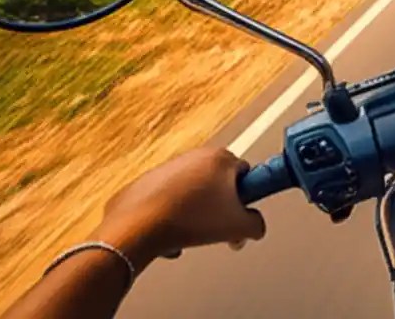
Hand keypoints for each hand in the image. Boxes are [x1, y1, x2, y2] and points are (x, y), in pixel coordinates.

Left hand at [92, 148, 266, 267]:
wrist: (138, 228)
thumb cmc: (188, 221)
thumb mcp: (239, 227)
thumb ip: (256, 225)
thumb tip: (255, 226)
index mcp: (219, 159)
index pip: (245, 174)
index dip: (246, 198)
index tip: (242, 215)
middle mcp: (193, 157)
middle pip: (216, 184)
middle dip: (219, 209)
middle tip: (219, 230)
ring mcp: (166, 168)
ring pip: (190, 196)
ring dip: (194, 216)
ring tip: (191, 236)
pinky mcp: (144, 183)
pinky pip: (166, 203)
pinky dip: (170, 219)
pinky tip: (169, 237)